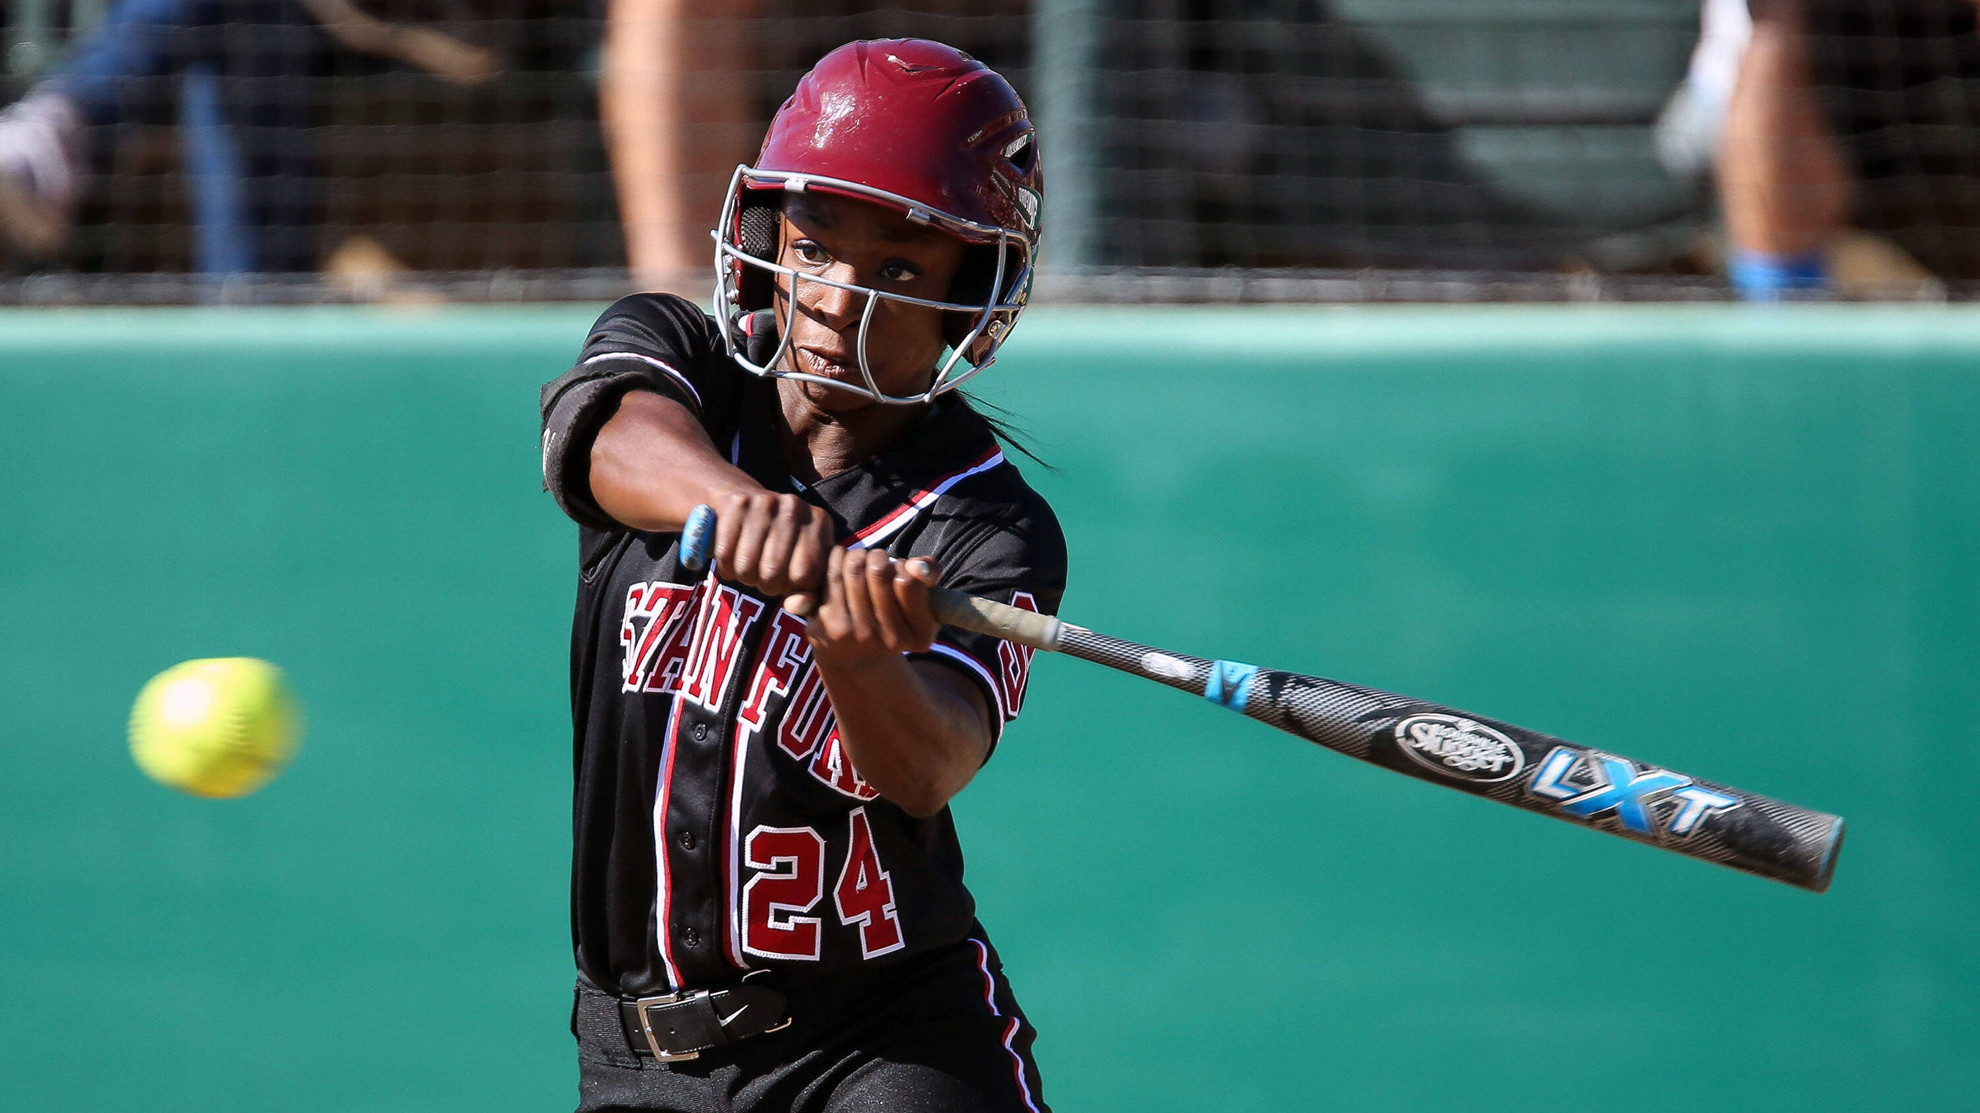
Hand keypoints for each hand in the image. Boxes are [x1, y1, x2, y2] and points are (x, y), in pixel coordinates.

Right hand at [711, 491, 833, 599]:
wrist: (746, 505)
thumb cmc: (781, 545)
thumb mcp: (802, 566)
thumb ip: (807, 592)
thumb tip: (796, 607)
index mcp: (820, 522)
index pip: (805, 576)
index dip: (790, 588)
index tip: (785, 583)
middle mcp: (795, 507)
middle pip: (773, 572)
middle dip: (765, 585)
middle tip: (763, 578)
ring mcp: (766, 502)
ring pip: (746, 566)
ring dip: (744, 577)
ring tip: (749, 569)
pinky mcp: (737, 503)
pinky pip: (725, 553)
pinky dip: (725, 567)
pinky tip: (732, 561)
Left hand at [803, 548, 941, 663]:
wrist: (851, 649)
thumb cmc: (889, 612)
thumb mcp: (918, 597)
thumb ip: (929, 572)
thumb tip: (916, 565)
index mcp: (920, 635)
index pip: (909, 581)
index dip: (902, 566)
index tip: (898, 571)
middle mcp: (894, 641)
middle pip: (880, 571)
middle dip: (877, 556)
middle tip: (875, 561)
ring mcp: (863, 636)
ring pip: (856, 568)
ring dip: (857, 556)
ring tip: (858, 560)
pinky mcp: (836, 628)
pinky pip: (835, 576)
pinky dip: (837, 560)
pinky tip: (840, 561)